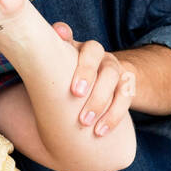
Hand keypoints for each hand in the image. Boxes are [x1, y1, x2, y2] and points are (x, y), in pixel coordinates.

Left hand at [52, 21, 135, 136]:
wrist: (92, 81)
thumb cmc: (64, 73)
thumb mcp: (54, 65)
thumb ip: (45, 56)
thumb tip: (48, 38)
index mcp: (79, 47)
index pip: (83, 45)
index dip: (78, 56)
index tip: (70, 78)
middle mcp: (99, 54)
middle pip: (98, 58)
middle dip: (87, 75)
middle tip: (75, 94)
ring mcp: (114, 68)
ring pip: (114, 77)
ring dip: (100, 101)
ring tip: (85, 122)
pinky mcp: (125, 84)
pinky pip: (126, 97)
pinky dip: (113, 115)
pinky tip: (100, 131)